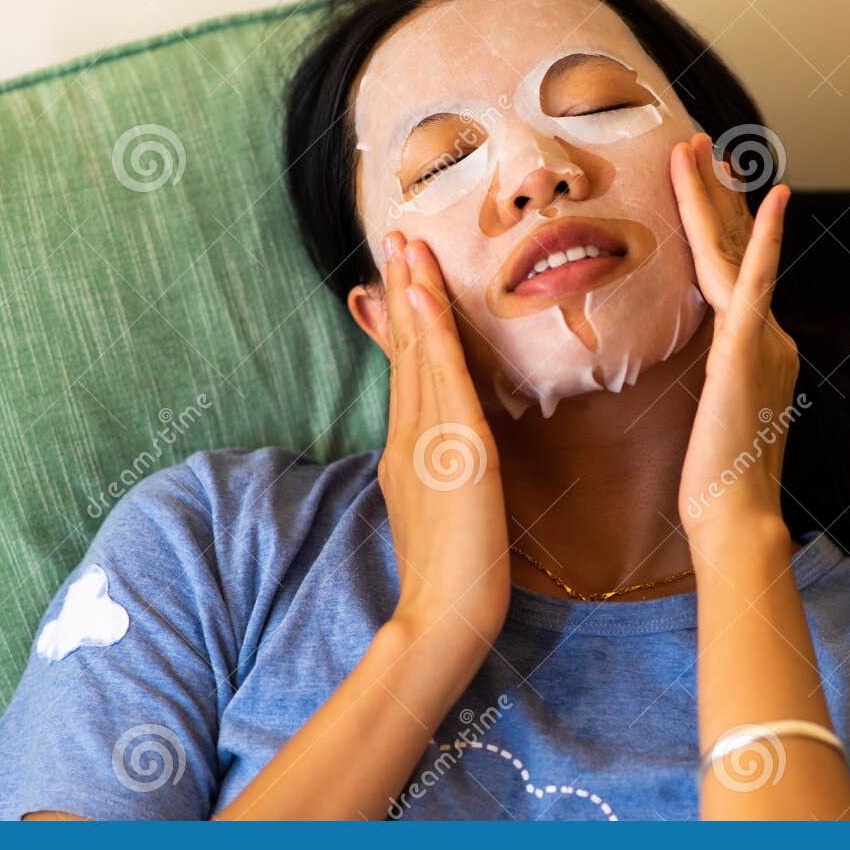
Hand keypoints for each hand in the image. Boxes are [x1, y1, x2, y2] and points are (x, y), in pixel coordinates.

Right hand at [376, 232, 509, 642]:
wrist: (443, 614)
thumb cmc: (452, 575)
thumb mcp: (439, 510)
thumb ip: (436, 473)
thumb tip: (443, 450)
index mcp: (406, 448)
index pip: (406, 370)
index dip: (403, 320)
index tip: (399, 277)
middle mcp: (408, 433)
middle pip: (405, 348)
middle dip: (401, 289)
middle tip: (396, 235)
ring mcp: (425, 436)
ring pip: (419, 351)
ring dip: (414, 292)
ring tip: (408, 242)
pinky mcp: (451, 445)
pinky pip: (439, 375)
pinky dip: (431, 331)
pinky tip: (422, 293)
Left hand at [669, 134, 797, 555]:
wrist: (735, 513)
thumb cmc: (716, 477)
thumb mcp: (710, 415)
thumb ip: (713, 377)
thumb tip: (703, 362)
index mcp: (755, 347)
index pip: (730, 270)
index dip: (718, 222)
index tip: (702, 180)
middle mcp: (767, 334)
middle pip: (735, 247)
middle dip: (717, 191)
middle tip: (699, 141)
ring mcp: (763, 338)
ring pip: (734, 251)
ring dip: (716, 195)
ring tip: (699, 146)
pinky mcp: (748, 350)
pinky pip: (754, 283)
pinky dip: (766, 238)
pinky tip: (773, 197)